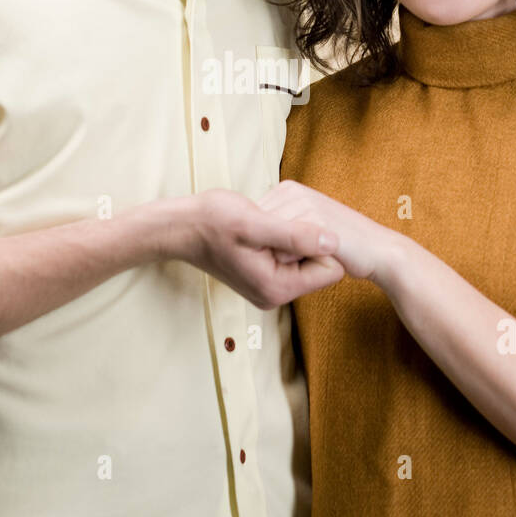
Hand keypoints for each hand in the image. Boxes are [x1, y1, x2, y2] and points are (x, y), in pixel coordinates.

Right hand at [176, 189, 344, 308]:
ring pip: (305, 259)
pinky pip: (290, 257)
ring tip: (266, 225)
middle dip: (307, 241)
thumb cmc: (211, 222)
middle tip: (277, 223)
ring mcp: (268, 286)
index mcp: (277, 287)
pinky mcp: (262, 274)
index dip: (321, 242)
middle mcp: (274, 294)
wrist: (180, 226)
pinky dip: (282, 239)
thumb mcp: (255, 223)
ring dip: (293, 238)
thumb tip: (335, 240)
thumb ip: (296, 235)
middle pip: (319, 266)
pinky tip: (261, 228)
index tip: (296, 225)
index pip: (330, 269)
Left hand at [257, 180, 399, 283]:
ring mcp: (304, 202)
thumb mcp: (303, 230)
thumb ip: (278, 227)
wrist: (380, 251)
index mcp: (287, 189)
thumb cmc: (339, 246)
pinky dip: (295, 263)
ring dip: (285, 259)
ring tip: (312, 255)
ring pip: (269, 244)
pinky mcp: (315, 219)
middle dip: (273, 251)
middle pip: (258, 233)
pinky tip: (317, 259)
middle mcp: (292, 190)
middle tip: (305, 254)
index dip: (268, 245)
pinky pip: (284, 251)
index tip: (293, 249)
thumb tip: (241, 237)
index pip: (254, 223)